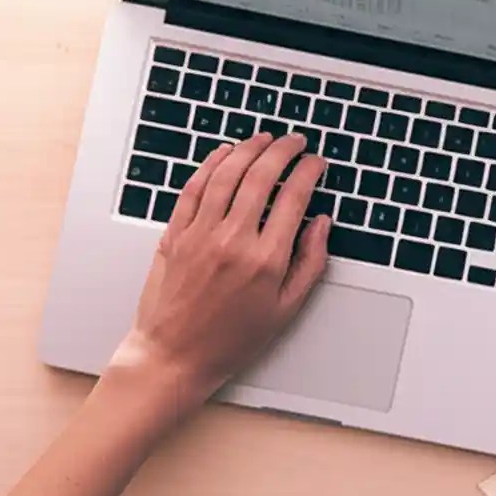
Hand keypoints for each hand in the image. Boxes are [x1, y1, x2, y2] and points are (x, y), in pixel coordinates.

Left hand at [110, 133, 331, 414]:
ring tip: (264, 139)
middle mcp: (232, 240)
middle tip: (296, 142)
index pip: (293, 197)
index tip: (316, 163)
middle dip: (283, 150)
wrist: (174, 355)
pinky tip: (224, 153)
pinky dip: (210, 164)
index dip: (309, 171)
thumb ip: (310, 263)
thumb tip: (322, 224)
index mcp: (265, 260)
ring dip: (249, 149)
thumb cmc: (231, 339)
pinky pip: (194, 188)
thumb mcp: (286, 309)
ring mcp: (200, 234)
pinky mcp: (176, 235)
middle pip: (261, 175)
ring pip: (227, 173)